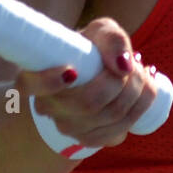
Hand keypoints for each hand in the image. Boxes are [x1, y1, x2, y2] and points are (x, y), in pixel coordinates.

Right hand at [16, 17, 158, 150]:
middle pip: (89, 103)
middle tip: (134, 64)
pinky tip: (142, 93)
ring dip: (137, 92)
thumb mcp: (101, 32)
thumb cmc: (92, 50)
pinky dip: (140, 108)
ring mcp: (67, 128)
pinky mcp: (89, 140)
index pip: (30, 85)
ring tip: (140, 73)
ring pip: (111, 116)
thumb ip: (112, 39)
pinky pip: (120, 130)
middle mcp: (47, 108)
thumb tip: (124, 67)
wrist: (96, 74)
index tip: (72, 71)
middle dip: (124, 82)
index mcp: (34, 78)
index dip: (48, 81)